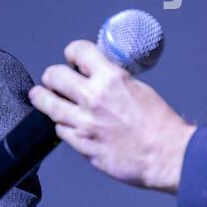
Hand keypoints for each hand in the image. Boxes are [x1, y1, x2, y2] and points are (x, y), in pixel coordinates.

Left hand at [27, 40, 195, 192]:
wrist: (166, 155)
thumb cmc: (159, 125)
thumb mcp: (139, 89)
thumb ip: (113, 81)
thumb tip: (98, 75)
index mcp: (112, 78)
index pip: (79, 51)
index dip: (72, 53)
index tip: (71, 58)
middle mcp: (94, 97)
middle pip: (54, 76)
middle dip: (51, 76)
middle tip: (52, 80)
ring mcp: (84, 121)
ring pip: (47, 103)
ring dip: (42, 98)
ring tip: (40, 96)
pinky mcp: (80, 143)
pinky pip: (59, 129)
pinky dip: (61, 124)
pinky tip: (66, 123)